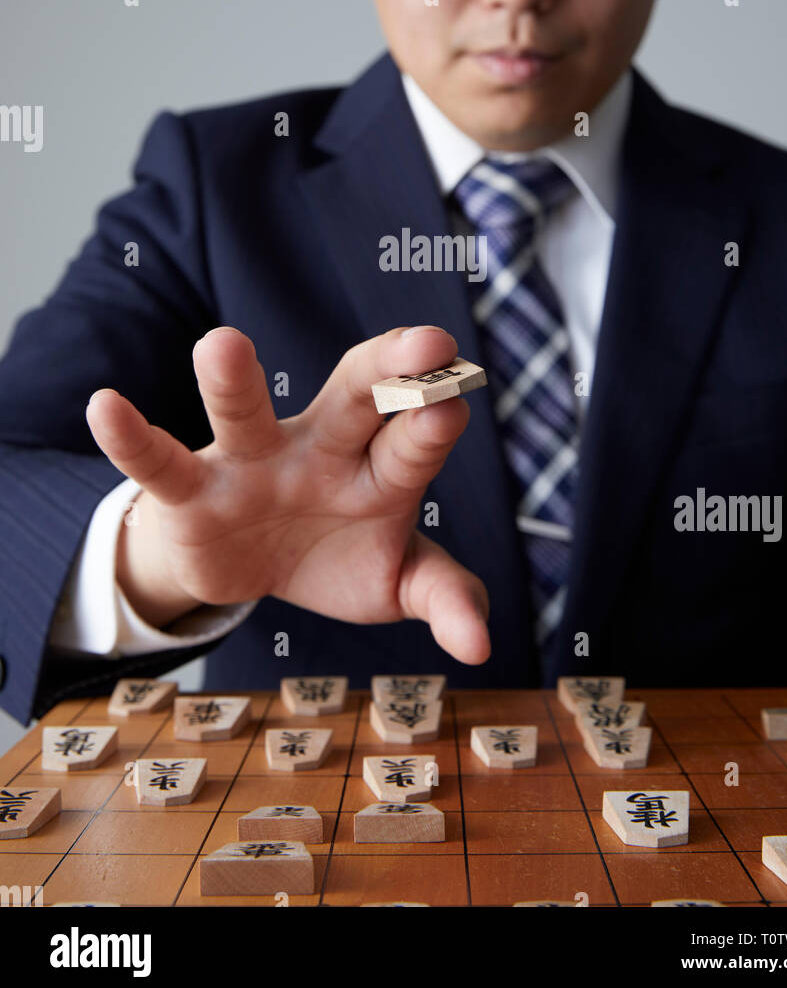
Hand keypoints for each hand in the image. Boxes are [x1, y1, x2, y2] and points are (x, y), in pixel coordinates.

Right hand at [85, 324, 489, 664]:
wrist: (249, 569)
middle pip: (353, 400)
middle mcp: (321, 451)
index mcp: (379, 472)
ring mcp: (252, 464)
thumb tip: (481, 646)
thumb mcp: (394, 581)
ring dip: (233, 383)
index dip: (433, 420)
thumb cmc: (335, 555)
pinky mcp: (192, 491)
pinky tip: (104, 406)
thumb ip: (443, 595)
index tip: (456, 396)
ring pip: (245, 415)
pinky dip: (131, 439)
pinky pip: (159, 463)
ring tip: (221, 342)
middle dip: (386, 370)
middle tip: (425, 341)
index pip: (413, 443)